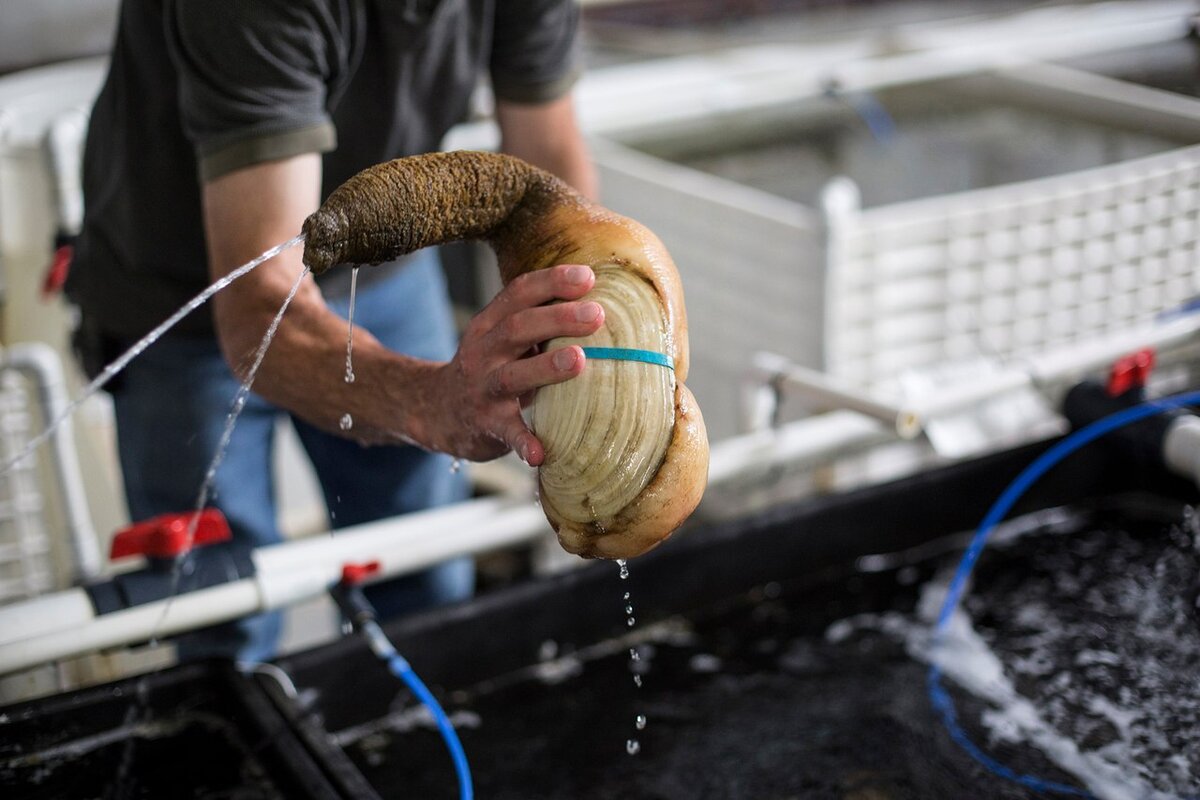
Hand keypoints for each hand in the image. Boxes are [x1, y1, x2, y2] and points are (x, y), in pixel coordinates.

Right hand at [418, 264, 603, 464]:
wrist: (437, 411)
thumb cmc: (490, 369)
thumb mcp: (504, 339)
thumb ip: (538, 323)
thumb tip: (599, 304)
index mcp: (491, 324)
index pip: (519, 292)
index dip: (552, 281)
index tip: (587, 276)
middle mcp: (484, 351)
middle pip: (518, 328)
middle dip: (558, 318)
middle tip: (597, 314)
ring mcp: (483, 389)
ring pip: (512, 375)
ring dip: (546, 367)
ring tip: (579, 361)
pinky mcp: (486, 424)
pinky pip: (507, 433)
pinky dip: (523, 442)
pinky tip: (540, 453)